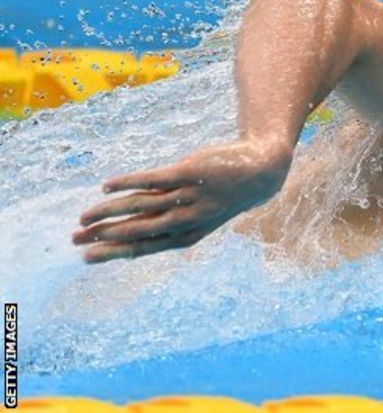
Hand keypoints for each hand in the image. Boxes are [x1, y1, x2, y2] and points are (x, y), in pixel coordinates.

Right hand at [74, 140, 291, 262]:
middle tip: (75, 240)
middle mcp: (187, 219)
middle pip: (138, 230)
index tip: (87, 258)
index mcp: (188, 235)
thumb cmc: (222, 196)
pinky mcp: (189, 173)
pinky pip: (152, 179)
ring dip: (110, 211)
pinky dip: (128, 183)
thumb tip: (128, 224)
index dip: (115, 252)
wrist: (259, 172)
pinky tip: (107, 186)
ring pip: (141, 206)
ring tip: (84, 217)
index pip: (145, 247)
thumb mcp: (196, 215)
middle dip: (105, 236)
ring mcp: (188, 196)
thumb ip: (165, 219)